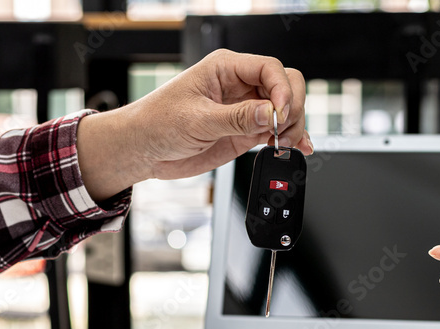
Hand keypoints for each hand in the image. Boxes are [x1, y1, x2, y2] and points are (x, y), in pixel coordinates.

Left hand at [76, 49, 309, 200]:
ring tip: (282, 143)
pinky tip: (296, 148)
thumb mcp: (197, 120)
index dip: (281, 89)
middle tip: (281, 130)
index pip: (269, 68)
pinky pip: (275, 130)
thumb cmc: (157, 123)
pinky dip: (289, 139)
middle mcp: (239, 86)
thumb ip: (236, 118)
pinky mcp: (244, 132)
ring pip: (285, 109)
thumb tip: (269, 112)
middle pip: (284, 84)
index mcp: (225, 68)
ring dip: (293, 125)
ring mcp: (244, 109)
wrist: (143, 150)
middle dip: (291, 106)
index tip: (280, 113)